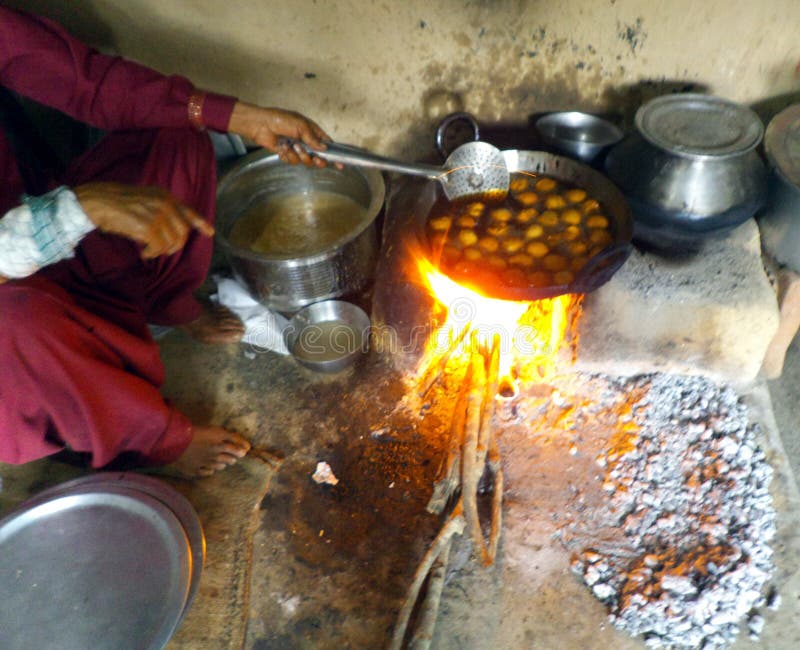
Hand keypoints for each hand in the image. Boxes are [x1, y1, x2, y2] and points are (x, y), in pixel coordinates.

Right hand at [74, 182, 213, 258]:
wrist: (98, 202)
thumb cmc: (117, 203)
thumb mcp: (145, 199)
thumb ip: (161, 209)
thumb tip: (173, 229)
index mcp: (165, 196)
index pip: (188, 211)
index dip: (200, 223)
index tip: (210, 232)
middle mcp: (165, 204)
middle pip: (182, 232)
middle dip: (175, 245)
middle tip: (163, 250)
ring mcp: (157, 215)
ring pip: (171, 242)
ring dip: (161, 251)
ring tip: (150, 250)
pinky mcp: (148, 227)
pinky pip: (159, 247)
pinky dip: (152, 253)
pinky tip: (145, 253)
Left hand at [227, 102, 330, 165]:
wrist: (261, 125)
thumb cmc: (280, 119)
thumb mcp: (300, 125)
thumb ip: (313, 138)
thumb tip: (324, 148)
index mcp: (312, 131)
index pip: (327, 145)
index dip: (333, 155)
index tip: (340, 164)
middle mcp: (306, 141)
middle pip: (318, 157)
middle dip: (316, 160)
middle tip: (315, 159)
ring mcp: (297, 148)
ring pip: (305, 161)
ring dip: (299, 156)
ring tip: (292, 146)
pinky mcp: (287, 154)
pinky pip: (293, 161)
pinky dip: (288, 156)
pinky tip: (283, 148)